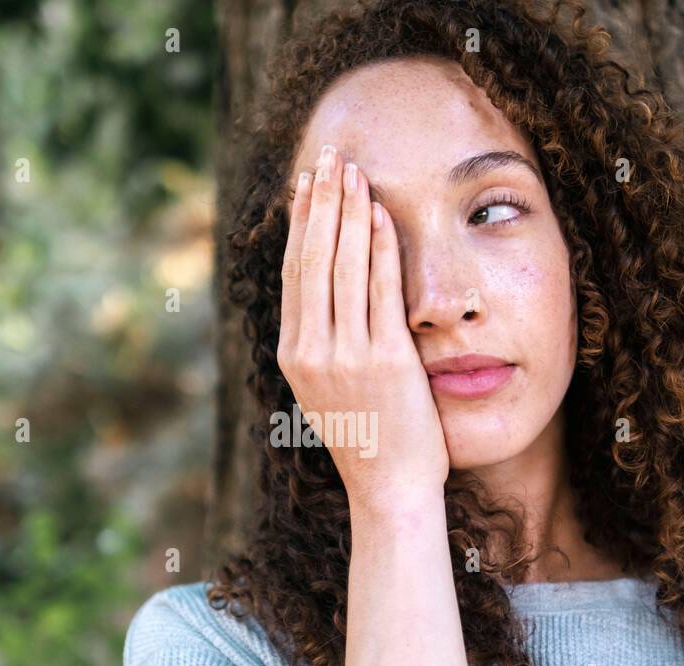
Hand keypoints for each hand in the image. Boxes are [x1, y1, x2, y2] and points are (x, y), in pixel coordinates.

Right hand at [278, 144, 448, 512]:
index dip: (301, 224)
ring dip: (349, 212)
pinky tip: (381, 212)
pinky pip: (381, 289)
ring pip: (344, 266)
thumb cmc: (369, 440)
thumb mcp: (329, 390)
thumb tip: (328, 298)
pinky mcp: (384, 360)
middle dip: (321, 203)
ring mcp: (346, 355)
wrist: (389, 489)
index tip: (307, 185)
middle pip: (313, 260)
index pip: (295, 273)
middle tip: (329, 159)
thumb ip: (325, 344)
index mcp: (294, 355)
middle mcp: (312, 351)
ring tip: (354, 171)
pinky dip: (380, 246)